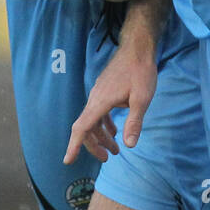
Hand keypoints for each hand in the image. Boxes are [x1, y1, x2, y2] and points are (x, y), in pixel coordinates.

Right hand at [63, 42, 157, 164]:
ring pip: (93, 120)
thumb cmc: (140, 72)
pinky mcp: (104, 90)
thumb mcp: (142, 99)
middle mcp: (96, 98)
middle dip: (94, 145)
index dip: (74, 145)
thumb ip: (134, 122)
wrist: (137, 49)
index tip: (68, 160)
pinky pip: (99, 112)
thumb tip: (129, 145)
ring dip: (101, 136)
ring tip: (115, 150)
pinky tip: (114, 132)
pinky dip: (104, 125)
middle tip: (108, 158)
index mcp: (101, 101)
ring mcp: (99, 94)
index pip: (82, 127)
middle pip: (86, 127)